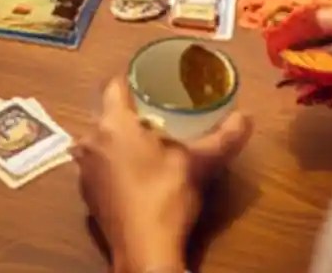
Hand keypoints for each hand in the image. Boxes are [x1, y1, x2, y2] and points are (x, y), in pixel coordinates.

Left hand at [74, 79, 252, 272]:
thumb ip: (223, 137)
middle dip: (130, 112)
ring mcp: (83, 169)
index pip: (114, 85)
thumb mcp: (198, 164)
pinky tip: (136, 171)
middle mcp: (90, 141)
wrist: (144, 251)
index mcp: (112, 123)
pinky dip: (114, 162)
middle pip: (106, 113)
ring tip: (149, 141)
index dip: (134, 81)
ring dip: (120, 138)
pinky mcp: (85, 193)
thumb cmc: (166, 197)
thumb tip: (247, 117)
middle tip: (159, 113)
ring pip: (100, 140)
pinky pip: (99, 164)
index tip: (154, 84)